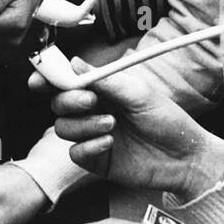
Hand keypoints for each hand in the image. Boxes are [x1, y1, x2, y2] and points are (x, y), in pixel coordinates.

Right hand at [36, 57, 223, 200]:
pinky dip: (88, 146)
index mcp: (102, 90)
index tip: (39, 80)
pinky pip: (75, 153)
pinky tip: (109, 144)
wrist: (185, 157)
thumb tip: (74, 63)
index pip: (66, 82)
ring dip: (83, 125)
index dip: (49, 79)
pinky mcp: (95, 160)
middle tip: (91, 101)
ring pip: (63, 128)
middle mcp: (93, 112)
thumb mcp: (138, 92)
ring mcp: (92, 136)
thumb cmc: (167, 120)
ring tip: (111, 125)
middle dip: (69, 101)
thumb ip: (104, 79)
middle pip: (58, 104)